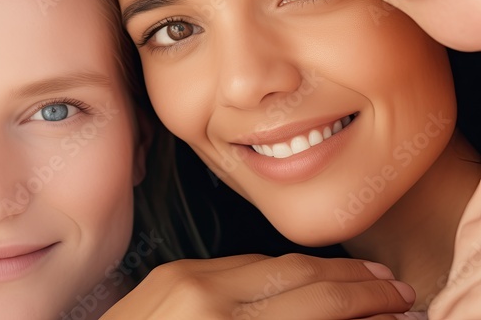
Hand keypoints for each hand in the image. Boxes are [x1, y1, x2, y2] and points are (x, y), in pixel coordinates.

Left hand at [100, 254, 418, 319]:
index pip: (318, 305)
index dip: (366, 302)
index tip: (399, 304)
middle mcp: (206, 297)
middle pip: (299, 276)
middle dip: (353, 281)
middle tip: (392, 287)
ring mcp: (184, 278)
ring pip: (269, 263)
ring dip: (317, 270)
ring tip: (357, 278)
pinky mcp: (170, 271)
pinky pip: (234, 263)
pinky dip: (273, 270)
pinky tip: (297, 278)